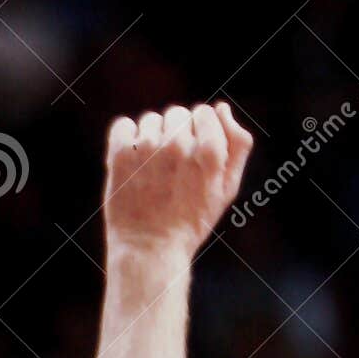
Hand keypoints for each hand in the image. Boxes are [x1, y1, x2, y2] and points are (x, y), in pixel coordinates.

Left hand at [103, 102, 252, 260]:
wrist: (150, 250)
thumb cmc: (192, 219)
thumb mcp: (228, 187)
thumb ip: (237, 144)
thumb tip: (222, 107)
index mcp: (210, 151)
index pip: (206, 111)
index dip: (201, 132)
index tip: (195, 156)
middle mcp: (179, 145)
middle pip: (178, 114)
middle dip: (177, 134)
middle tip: (173, 168)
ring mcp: (147, 148)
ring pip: (151, 120)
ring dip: (152, 139)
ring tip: (152, 172)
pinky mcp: (120, 155)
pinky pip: (123, 125)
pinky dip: (126, 139)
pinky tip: (133, 162)